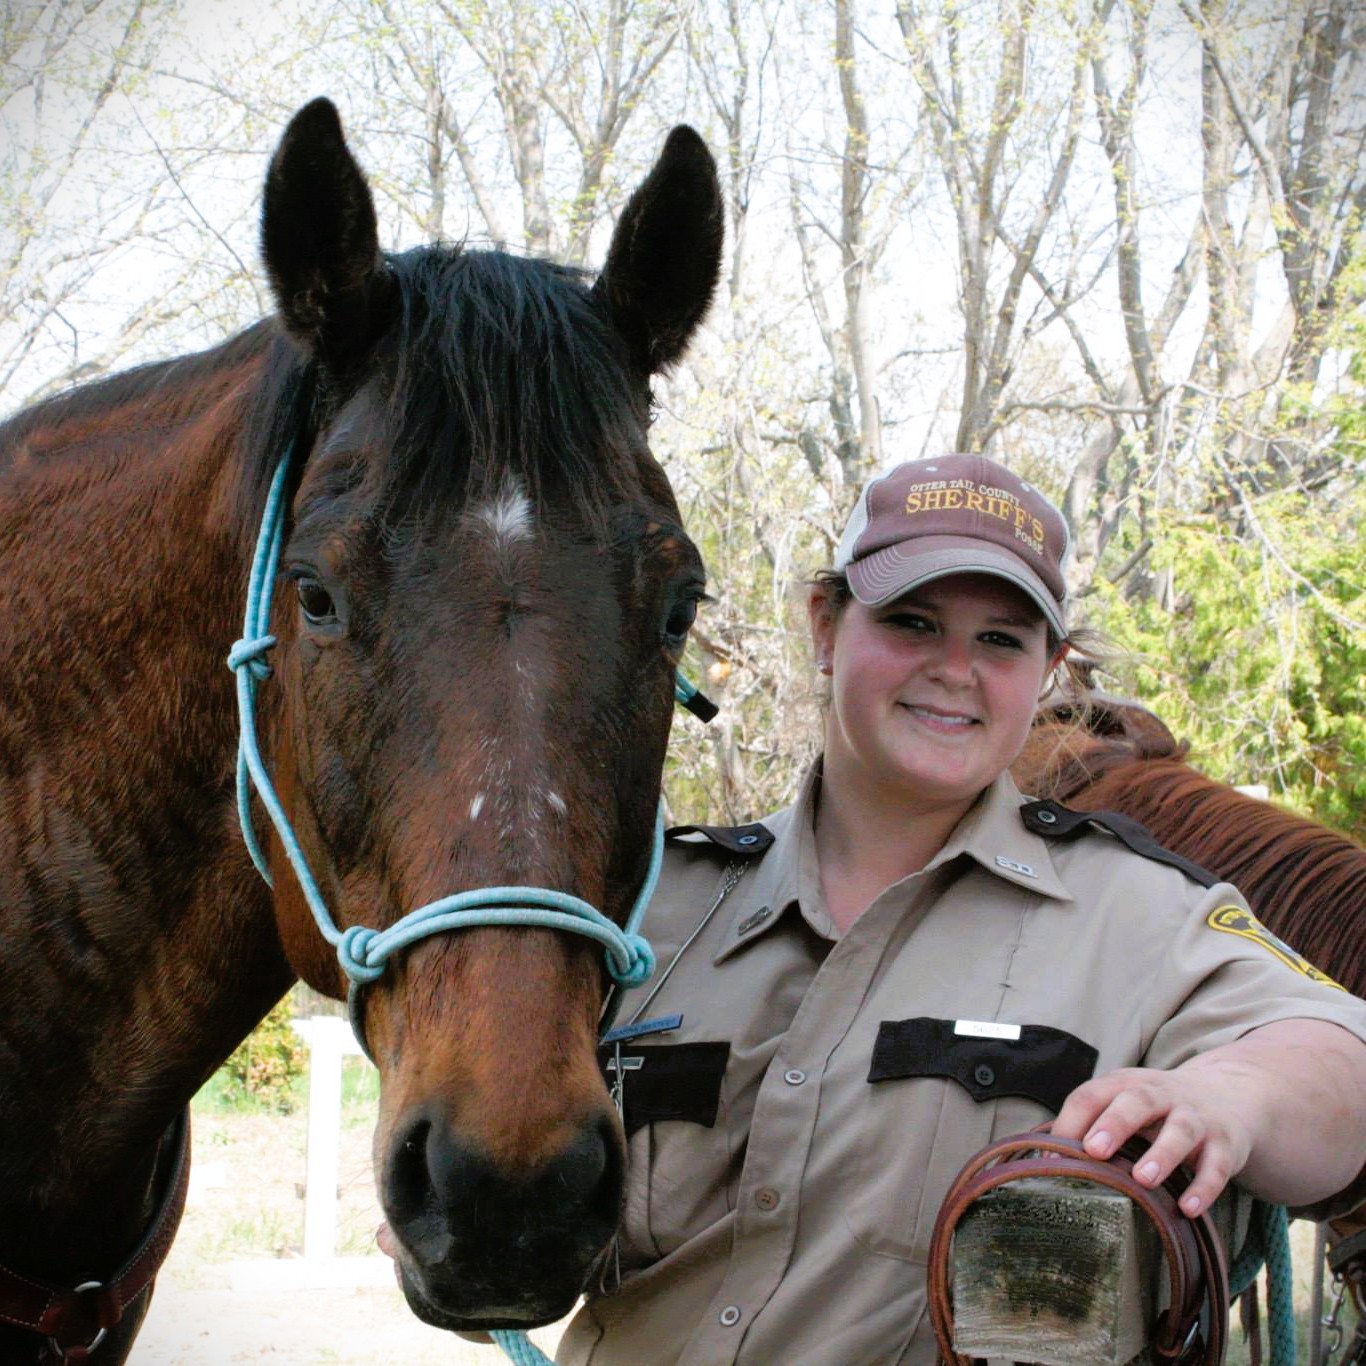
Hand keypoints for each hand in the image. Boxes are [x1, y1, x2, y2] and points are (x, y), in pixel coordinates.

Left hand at [1050, 1062, 1257, 1218]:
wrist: (1226, 1096)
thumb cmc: (1156, 1111)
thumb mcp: (1123, 1106)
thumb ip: (1091, 1127)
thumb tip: (1046, 1164)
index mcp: (1126, 1085)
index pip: (1092, 1094)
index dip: (1072, 1122)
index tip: (1054, 1157)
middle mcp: (1161, 1095)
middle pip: (1137, 1100)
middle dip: (1115, 1123)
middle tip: (1095, 1150)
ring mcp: (1196, 1117)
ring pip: (1181, 1129)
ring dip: (1162, 1153)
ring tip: (1143, 1179)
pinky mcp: (1226, 1144)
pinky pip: (1217, 1164)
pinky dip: (1205, 1187)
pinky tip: (1189, 1208)